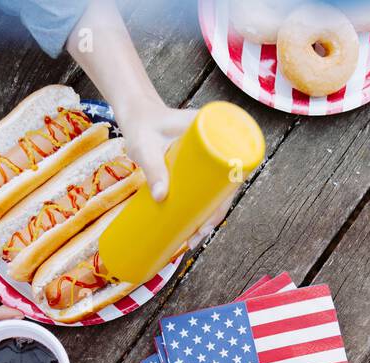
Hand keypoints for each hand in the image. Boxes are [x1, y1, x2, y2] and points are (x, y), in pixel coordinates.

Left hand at [114, 99, 231, 249]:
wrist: (136, 116)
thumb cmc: (142, 125)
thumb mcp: (146, 146)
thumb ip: (152, 168)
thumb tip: (162, 197)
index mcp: (214, 131)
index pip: (233, 164)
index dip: (228, 193)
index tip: (216, 213)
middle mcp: (215, 146)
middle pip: (225, 185)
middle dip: (216, 214)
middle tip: (200, 234)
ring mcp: (206, 160)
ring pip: (216, 193)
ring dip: (209, 217)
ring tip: (193, 239)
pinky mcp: (196, 170)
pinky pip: (205, 192)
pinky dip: (201, 211)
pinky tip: (194, 230)